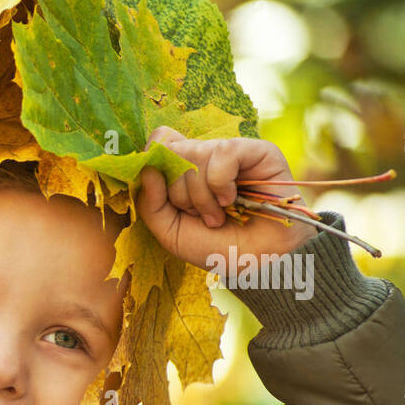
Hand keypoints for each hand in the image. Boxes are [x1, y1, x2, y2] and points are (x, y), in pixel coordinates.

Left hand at [135, 127, 317, 270]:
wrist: (256, 262)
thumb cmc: (214, 246)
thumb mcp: (170, 231)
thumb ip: (150, 202)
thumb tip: (146, 168)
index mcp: (183, 169)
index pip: (158, 143)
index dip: (156, 167)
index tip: (167, 200)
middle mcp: (206, 156)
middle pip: (172, 151)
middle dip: (179, 193)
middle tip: (198, 215)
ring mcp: (231, 152)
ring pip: (196, 154)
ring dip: (202, 195)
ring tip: (217, 216)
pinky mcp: (257, 150)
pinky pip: (224, 152)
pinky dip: (221, 183)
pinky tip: (231, 200)